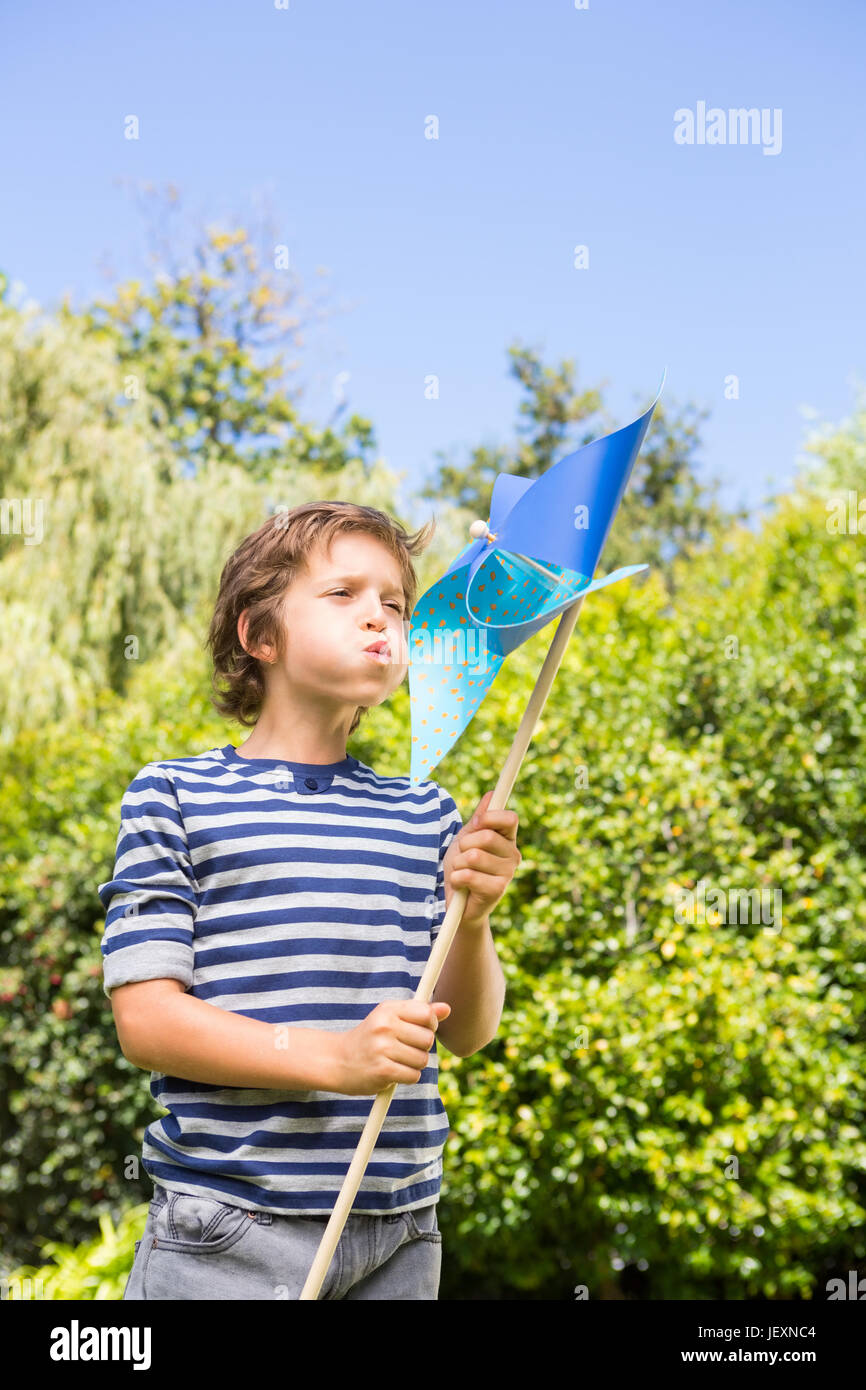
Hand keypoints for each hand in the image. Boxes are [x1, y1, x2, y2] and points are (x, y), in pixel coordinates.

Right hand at [332, 999, 451, 1095]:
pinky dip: (407, 1077)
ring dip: (414, 1065)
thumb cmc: (370, 1038)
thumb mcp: (390, 1018)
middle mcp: (385, 1026)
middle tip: (405, 1049)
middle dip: (422, 1048)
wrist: (337, 1061)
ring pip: (422, 1059)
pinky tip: (393, 1072)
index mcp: (388, 1009)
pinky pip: (413, 1076)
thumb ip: (419, 1013)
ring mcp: (383, 1048)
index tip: (421, 1030)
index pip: (427, 1014)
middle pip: (428, 1039)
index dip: (431, 1025)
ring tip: (397, 1061)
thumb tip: (447, 1008)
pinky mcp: (382, 1070)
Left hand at [443, 790, 520, 929]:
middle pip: (487, 836)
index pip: (510, 818)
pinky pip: (468, 874)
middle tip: (462, 857)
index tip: (476, 823)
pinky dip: (456, 879)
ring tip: (461, 873)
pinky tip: (461, 886)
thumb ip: (479, 818)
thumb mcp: (467, 838)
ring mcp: (507, 874)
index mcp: (508, 840)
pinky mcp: (496, 891)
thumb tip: (491, 794)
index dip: (490, 817)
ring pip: (473, 856)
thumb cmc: (463, 868)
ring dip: (457, 864)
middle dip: (464, 845)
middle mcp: (513, 856)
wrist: (459, 904)